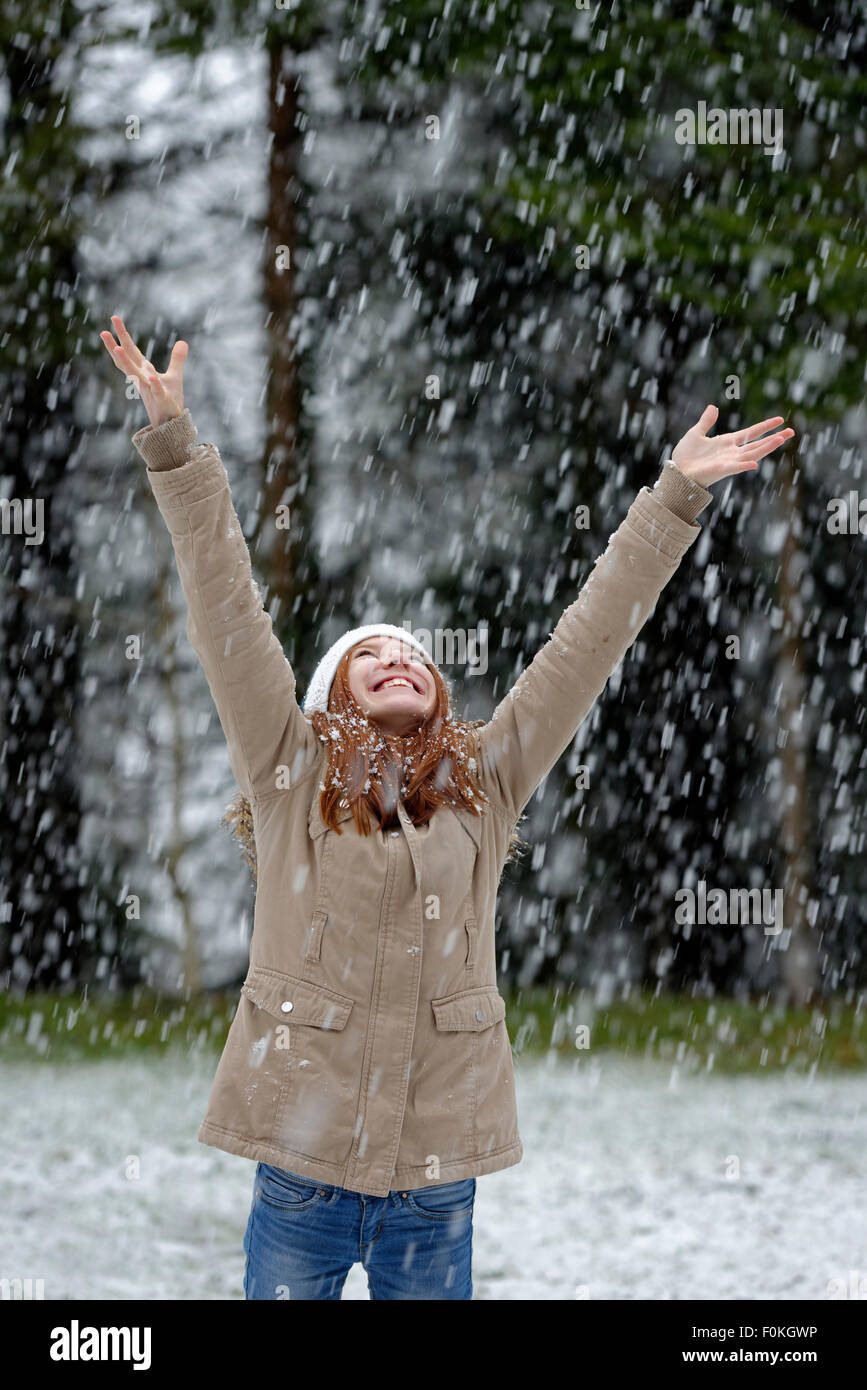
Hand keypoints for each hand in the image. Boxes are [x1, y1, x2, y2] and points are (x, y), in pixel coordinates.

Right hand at [100, 315, 187, 427]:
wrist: (171, 423)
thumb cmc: (170, 400)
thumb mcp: (174, 376)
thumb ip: (177, 359)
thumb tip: (183, 342)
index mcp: (144, 371)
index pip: (131, 350)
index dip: (123, 335)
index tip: (114, 318)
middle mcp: (143, 378)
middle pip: (128, 360)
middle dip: (115, 346)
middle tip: (103, 332)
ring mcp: (150, 389)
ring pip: (136, 374)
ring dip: (126, 362)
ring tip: (117, 348)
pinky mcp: (162, 399)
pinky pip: (157, 390)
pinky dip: (154, 382)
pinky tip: (151, 375)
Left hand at [671, 405, 794, 487]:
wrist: (677, 472)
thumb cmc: (685, 456)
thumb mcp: (695, 433)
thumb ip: (706, 421)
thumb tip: (713, 407)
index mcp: (727, 442)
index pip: (751, 432)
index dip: (765, 426)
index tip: (780, 419)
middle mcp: (732, 452)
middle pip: (758, 444)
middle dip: (775, 438)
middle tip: (792, 431)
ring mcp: (728, 461)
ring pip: (752, 454)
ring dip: (766, 447)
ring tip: (781, 439)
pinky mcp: (721, 470)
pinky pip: (735, 468)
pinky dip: (744, 466)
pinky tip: (755, 464)